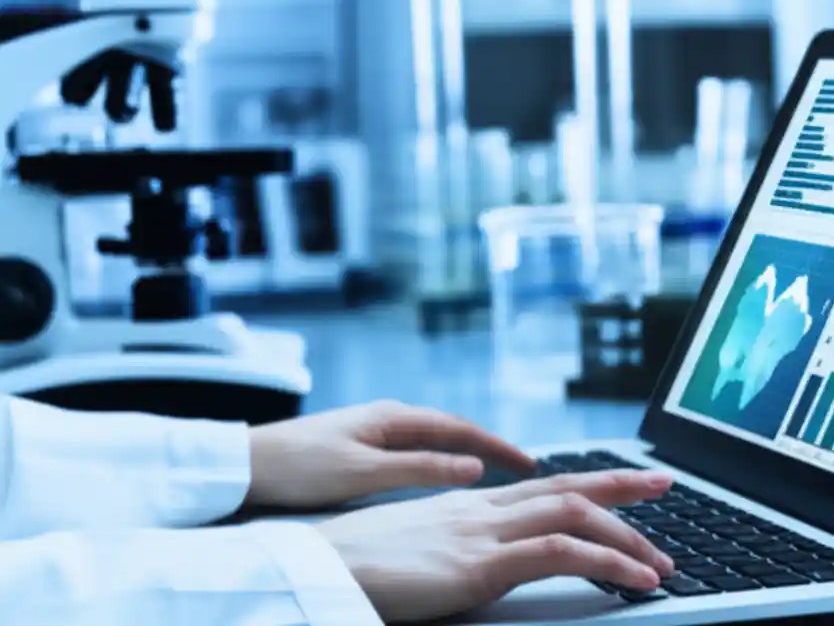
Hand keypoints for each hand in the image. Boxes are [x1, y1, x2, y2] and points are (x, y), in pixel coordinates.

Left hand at [246, 400, 535, 507]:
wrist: (246, 464)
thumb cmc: (300, 467)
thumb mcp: (365, 473)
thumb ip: (420, 469)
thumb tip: (473, 467)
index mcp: (394, 418)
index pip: (461, 429)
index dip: (498, 446)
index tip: (529, 461)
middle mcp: (389, 417)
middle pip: (453, 430)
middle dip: (490, 447)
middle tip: (524, 466)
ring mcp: (375, 429)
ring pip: (435, 440)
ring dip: (467, 452)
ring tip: (495, 472)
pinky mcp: (362, 445)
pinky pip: (416, 449)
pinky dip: (441, 459)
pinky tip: (444, 475)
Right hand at [317, 470, 675, 622]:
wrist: (313, 565)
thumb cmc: (351, 560)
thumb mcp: (412, 544)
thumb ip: (449, 544)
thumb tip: (467, 557)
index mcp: (469, 506)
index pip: (545, 484)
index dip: (590, 480)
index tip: (623, 480)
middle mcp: (483, 510)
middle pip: (570, 487)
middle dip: (623, 487)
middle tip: (663, 485)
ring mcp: (483, 534)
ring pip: (576, 515)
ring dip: (628, 537)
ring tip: (661, 563)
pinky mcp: (479, 566)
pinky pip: (560, 555)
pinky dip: (607, 562)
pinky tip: (633, 580)